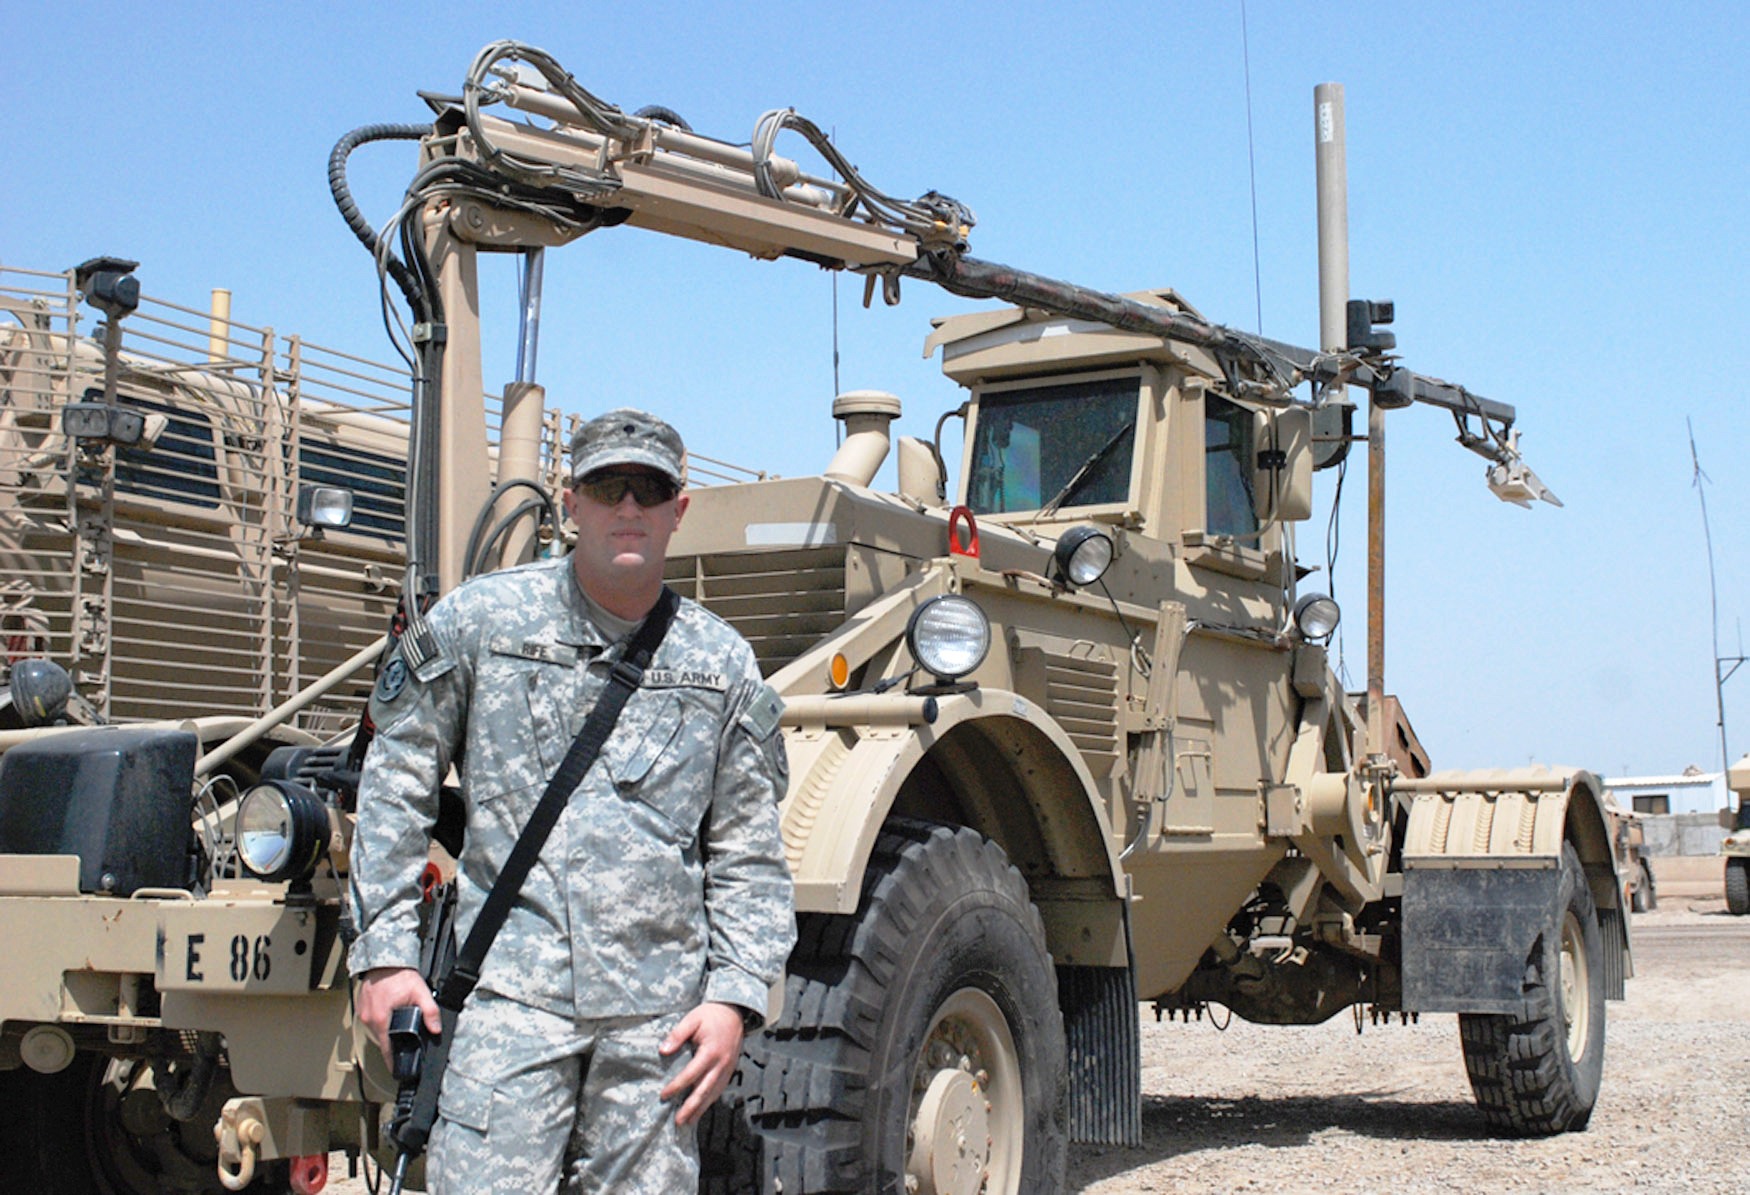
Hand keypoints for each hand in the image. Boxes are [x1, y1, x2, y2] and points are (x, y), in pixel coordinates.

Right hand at [356, 966, 441, 1063]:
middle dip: (393, 1041)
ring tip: (399, 1022)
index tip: (396, 1068)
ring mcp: (363, 1012)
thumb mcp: (420, 992)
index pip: (386, 1048)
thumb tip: (435, 1029)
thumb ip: (430, 1011)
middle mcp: (369, 1018)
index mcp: (381, 1019)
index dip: (392, 1059)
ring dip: (387, 1029)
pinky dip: (381, 1019)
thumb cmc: (399, 973)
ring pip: (377, 1029)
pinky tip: (391, 1013)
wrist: (384, 958)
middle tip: (405, 1038)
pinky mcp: (362, 1006)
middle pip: (382, 1039)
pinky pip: (372, 1019)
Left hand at [658, 1001, 746, 1124]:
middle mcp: (721, 1064)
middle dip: (691, 1107)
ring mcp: (728, 1068)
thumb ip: (677, 1035)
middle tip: (678, 1121)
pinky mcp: (730, 1070)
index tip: (664, 1095)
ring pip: (714, 1093)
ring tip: (688, 1121)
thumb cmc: (712, 1015)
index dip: (677, 1086)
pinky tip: (701, 1108)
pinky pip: (719, 1089)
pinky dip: (710, 1101)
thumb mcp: (692, 1019)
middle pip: (704, 1090)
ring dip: (701, 1109)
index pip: (691, 1074)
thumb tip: (663, 1050)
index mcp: (711, 1051)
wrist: (734, 1011)